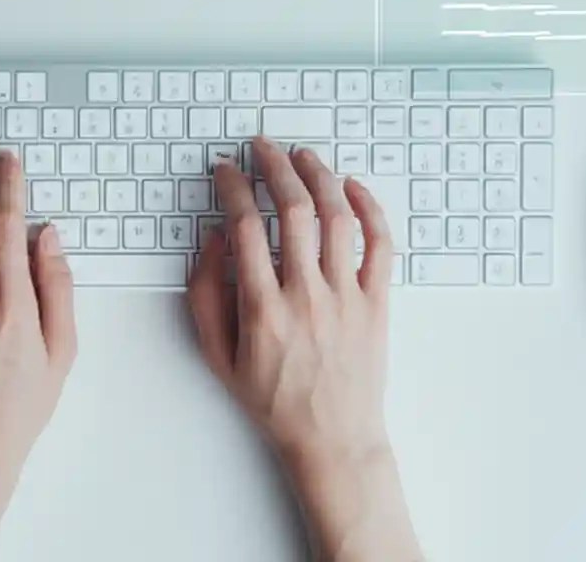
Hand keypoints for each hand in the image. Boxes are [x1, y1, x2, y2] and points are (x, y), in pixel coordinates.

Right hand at [187, 137, 420, 561]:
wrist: (332, 438)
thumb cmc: (272, 400)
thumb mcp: (218, 357)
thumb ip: (205, 296)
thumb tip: (213, 240)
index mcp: (263, 310)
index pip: (246, 228)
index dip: (232, 188)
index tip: (224, 170)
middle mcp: (306, 298)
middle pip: (294, 212)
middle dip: (274, 168)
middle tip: (262, 147)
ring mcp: (347, 298)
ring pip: (337, 218)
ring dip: (318, 177)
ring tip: (302, 156)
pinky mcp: (377, 303)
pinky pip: (380, 245)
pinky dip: (369, 209)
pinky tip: (352, 186)